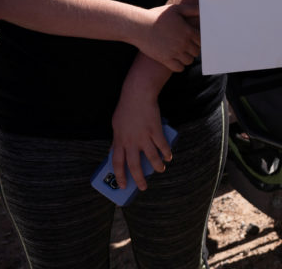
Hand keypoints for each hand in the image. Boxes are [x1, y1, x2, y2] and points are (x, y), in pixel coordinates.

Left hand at [110, 75, 170, 191]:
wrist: (138, 94)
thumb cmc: (126, 108)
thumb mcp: (116, 125)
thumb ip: (116, 140)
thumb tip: (113, 151)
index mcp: (119, 140)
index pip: (117, 163)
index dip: (120, 176)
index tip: (123, 185)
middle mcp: (131, 141)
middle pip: (134, 165)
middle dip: (139, 179)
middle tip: (143, 187)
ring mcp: (144, 136)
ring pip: (151, 158)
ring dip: (156, 167)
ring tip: (160, 170)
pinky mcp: (155, 130)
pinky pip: (162, 145)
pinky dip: (166, 152)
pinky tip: (168, 157)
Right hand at [136, 3, 200, 71]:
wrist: (139, 26)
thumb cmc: (157, 16)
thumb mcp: (175, 9)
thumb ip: (191, 9)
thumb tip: (203, 10)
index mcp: (187, 31)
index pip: (201, 41)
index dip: (198, 41)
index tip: (194, 41)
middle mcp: (183, 43)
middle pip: (196, 52)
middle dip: (193, 50)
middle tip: (188, 48)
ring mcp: (175, 52)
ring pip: (189, 61)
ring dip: (187, 58)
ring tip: (182, 54)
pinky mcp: (165, 60)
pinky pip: (179, 68)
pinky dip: (179, 66)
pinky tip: (176, 61)